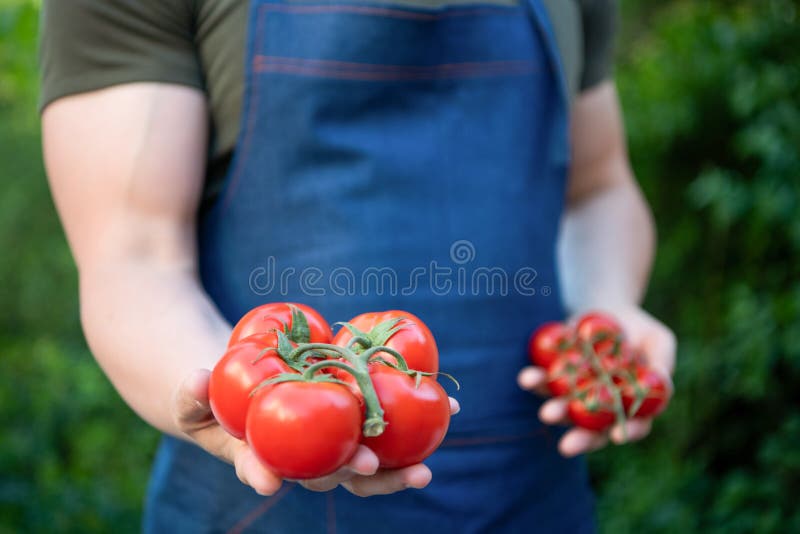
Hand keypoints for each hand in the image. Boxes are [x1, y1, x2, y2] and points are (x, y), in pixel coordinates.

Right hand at [173, 369, 459, 496]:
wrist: (247, 396)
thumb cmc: (217, 400)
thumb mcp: (196, 396)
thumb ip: (192, 393)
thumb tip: (193, 378)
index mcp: (257, 457)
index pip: (258, 469)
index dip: (260, 474)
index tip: (265, 480)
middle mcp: (300, 461)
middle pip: (328, 477)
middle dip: (351, 476)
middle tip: (369, 468)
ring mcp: (331, 449)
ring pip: (365, 468)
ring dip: (397, 470)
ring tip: (425, 471)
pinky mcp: (355, 429)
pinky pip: (386, 432)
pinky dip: (418, 427)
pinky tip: (449, 409)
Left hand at [517, 306, 675, 456]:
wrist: (607, 308)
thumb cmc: (641, 330)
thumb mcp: (658, 340)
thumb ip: (662, 362)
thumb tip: (661, 381)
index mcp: (631, 407)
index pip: (633, 425)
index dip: (627, 431)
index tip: (617, 435)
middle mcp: (601, 407)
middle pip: (592, 429)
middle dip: (580, 438)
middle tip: (567, 446)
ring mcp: (575, 393)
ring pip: (564, 409)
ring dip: (555, 412)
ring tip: (547, 413)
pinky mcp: (555, 375)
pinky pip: (543, 380)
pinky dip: (534, 380)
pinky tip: (526, 378)